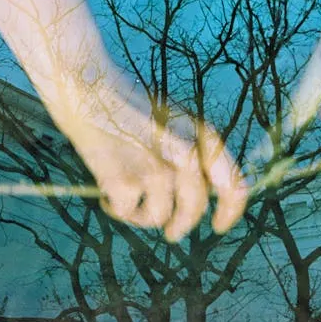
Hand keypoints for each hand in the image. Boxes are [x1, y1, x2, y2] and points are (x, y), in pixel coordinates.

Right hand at [54, 81, 247, 241]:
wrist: (87, 88)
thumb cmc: (130, 104)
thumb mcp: (176, 119)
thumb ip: (195, 152)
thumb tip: (204, 196)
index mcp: (203, 136)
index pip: (233, 186)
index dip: (230, 212)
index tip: (219, 226)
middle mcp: (186, 155)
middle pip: (195, 209)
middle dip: (181, 225)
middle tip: (172, 232)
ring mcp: (156, 170)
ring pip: (159, 216)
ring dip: (142, 215)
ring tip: (126, 197)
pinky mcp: (126, 182)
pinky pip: (128, 212)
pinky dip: (116, 208)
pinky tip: (106, 192)